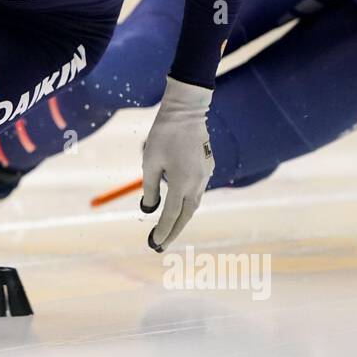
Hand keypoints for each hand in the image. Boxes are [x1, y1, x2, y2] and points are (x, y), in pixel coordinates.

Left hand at [141, 76, 214, 251]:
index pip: (171, 215)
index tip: (154, 243)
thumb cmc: (163, 135)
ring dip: (181, 218)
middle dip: (173, 232)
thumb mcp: (149, 162)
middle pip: (186, 215)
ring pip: (193, 204)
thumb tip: (149, 208)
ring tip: (167, 230)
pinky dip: (187, 202)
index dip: (162, 231)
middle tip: (160, 246)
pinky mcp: (207, 167)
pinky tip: (177, 205)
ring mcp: (205, 175)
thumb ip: (150, 188)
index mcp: (182, 182)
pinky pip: (197, 190)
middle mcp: (197, 182)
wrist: (186, 111)